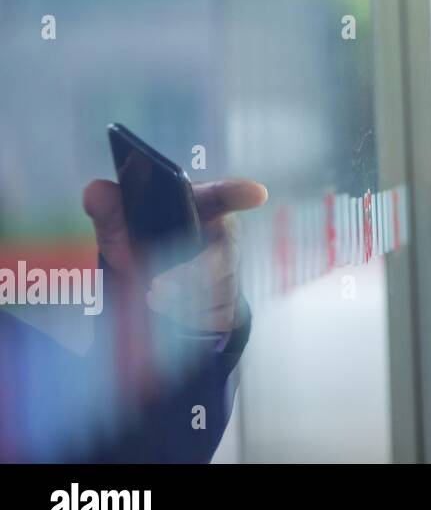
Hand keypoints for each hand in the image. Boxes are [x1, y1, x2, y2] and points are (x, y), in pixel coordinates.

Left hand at [83, 177, 267, 332]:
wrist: (154, 292)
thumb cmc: (144, 247)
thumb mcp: (122, 229)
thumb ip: (110, 210)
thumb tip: (95, 190)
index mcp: (201, 208)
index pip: (224, 195)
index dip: (240, 193)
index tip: (256, 193)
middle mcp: (224, 237)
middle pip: (221, 259)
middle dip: (190, 277)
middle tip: (156, 289)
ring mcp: (232, 272)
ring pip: (214, 292)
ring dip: (178, 301)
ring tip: (153, 298)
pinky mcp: (231, 304)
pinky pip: (211, 316)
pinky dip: (184, 318)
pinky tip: (170, 311)